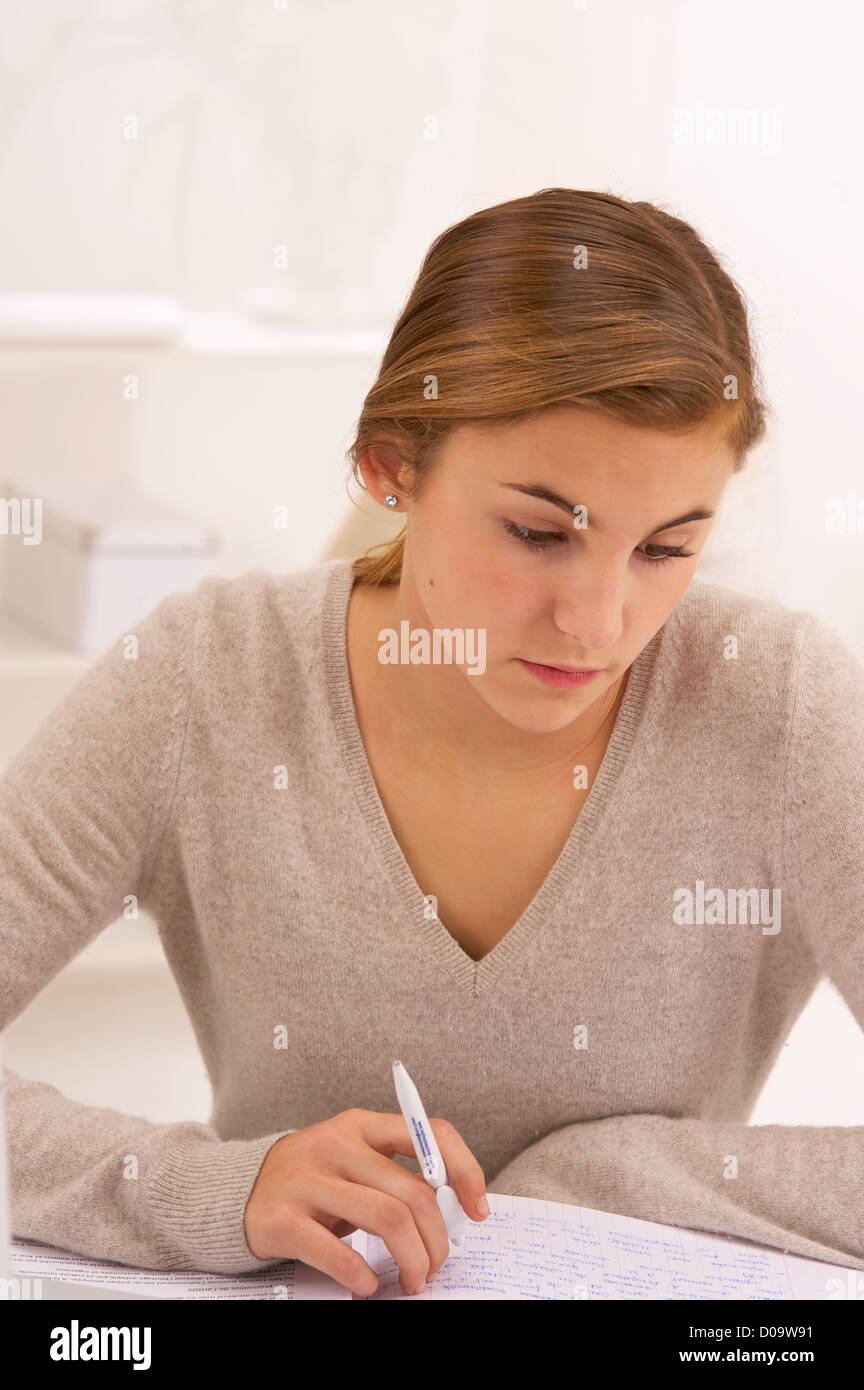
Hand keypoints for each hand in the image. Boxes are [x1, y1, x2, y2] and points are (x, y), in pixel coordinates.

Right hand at [244, 1108, 488, 1295]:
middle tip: (435, 1266)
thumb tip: (453, 1208)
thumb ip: (393, 1173)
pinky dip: (362, 1276)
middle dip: (436, 1239)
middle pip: (412, 1191)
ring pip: (387, 1218)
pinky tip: (367, 1284)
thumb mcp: (351, 1160)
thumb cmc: (312, 1181)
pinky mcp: (282, 1218)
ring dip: (412, 1259)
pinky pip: (338, 1252)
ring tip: (413, 1280)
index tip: (478, 1209)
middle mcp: (334, 1144)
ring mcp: (306, 1179)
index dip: (465, 1170)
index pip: (430, 1133)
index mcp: (360, 1125)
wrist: (237, 1192)